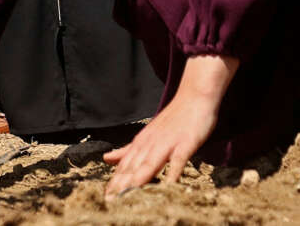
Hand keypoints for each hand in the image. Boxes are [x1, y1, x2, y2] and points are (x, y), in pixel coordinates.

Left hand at [103, 55, 237, 197]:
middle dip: (120, 187)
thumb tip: (106, 159)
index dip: (114, 184)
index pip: (124, 167)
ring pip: (149, 164)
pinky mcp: (185, 143)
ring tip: (127, 198)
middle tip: (109, 203)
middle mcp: (150, 144)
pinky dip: (172, 174)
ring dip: (137, 182)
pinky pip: (177, 161)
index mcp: (141, 143)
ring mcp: (167, 143)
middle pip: (132, 168)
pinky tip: (167, 187)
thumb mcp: (147, 134)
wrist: (194, 97)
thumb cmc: (173, 118)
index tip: (105, 199)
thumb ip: (128, 149)